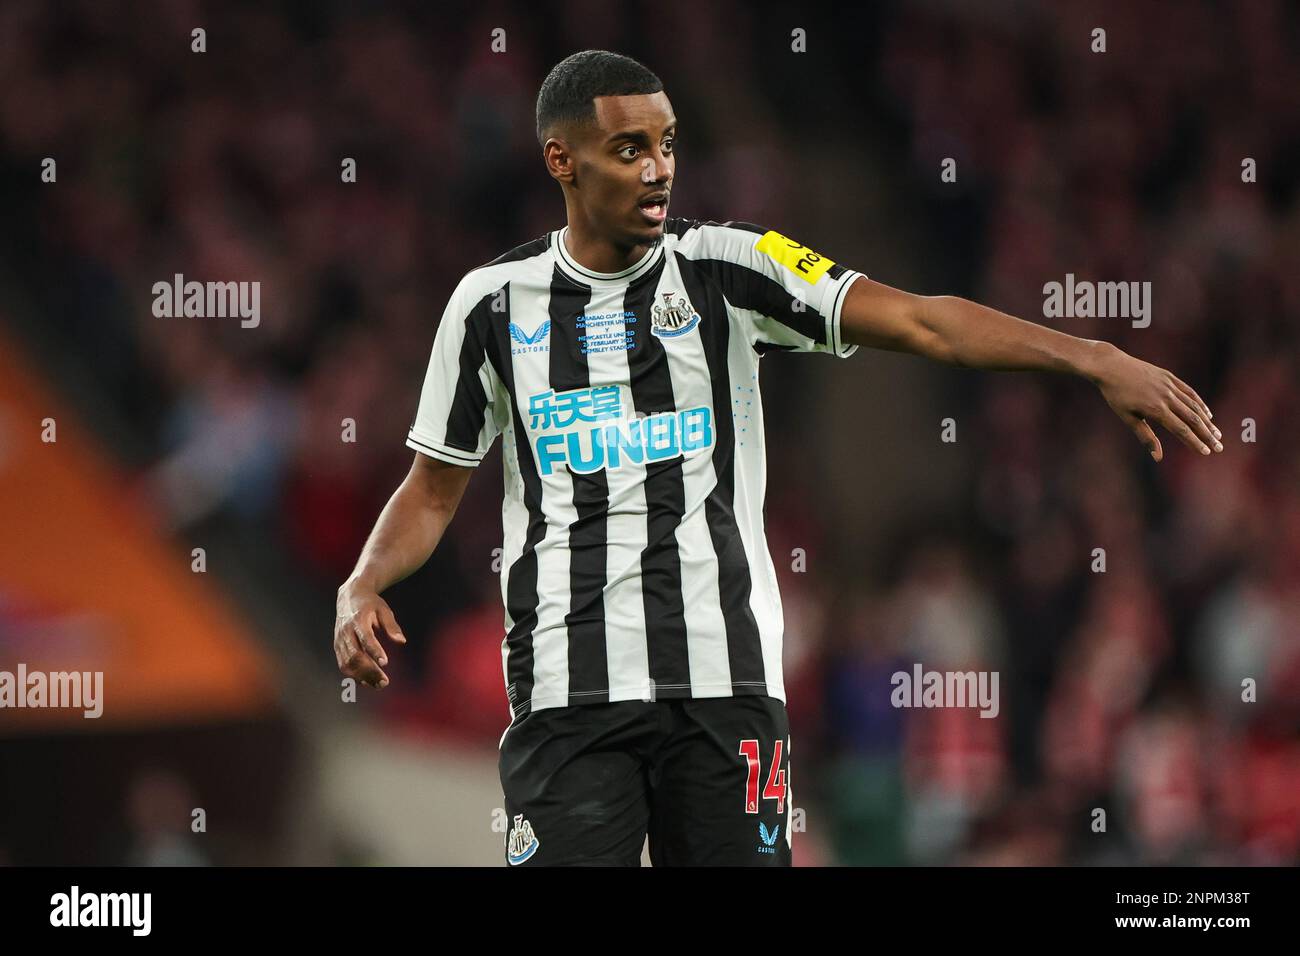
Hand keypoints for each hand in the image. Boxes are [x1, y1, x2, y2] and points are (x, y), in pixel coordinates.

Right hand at [334, 580, 406, 688]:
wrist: (349, 597)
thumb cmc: (370, 604)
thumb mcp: (384, 610)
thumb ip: (392, 626)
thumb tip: (402, 641)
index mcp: (358, 620)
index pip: (365, 638)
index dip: (374, 651)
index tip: (385, 663)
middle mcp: (346, 632)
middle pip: (354, 655)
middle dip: (369, 670)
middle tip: (384, 682)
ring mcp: (340, 640)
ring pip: (347, 663)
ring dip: (362, 676)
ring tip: (378, 685)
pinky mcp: (337, 646)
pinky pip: (343, 664)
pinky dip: (354, 675)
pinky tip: (368, 682)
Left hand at [1092, 344, 1220, 460]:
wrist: (1112, 366)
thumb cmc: (1116, 395)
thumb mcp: (1127, 418)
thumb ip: (1145, 437)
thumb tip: (1158, 458)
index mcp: (1155, 409)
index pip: (1180, 430)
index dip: (1194, 442)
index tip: (1206, 452)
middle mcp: (1166, 397)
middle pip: (1192, 419)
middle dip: (1206, 434)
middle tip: (1218, 447)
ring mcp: (1169, 385)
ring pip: (1193, 406)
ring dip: (1207, 421)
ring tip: (1216, 433)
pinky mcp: (1169, 377)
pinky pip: (1189, 392)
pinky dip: (1199, 404)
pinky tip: (1206, 414)